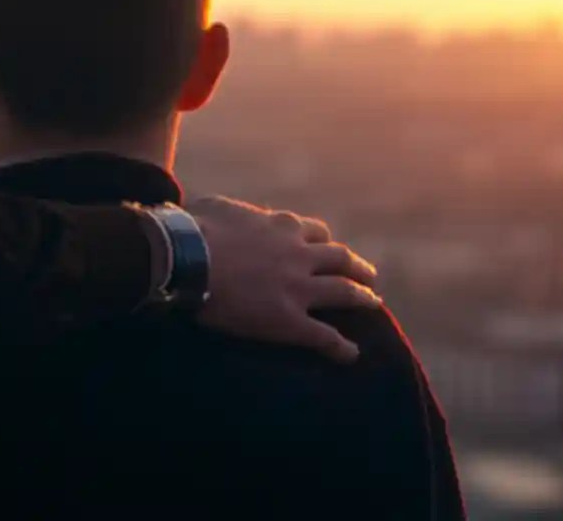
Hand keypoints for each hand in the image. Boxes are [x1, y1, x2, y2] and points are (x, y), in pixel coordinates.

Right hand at [186, 196, 381, 362]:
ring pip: (343, 292)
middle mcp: (298, 253)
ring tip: (374, 303)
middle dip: (357, 267)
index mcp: (281, 225)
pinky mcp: (289, 320)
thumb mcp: (216, 207)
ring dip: (362, 298)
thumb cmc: (193, 228)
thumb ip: (229, 211)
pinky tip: (351, 354)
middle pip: (340, 258)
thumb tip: (217, 212)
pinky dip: (341, 346)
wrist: (188, 257)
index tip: (326, 247)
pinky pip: (324, 336)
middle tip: (368, 275)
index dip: (323, 241)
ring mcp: (298, 288)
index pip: (313, 231)